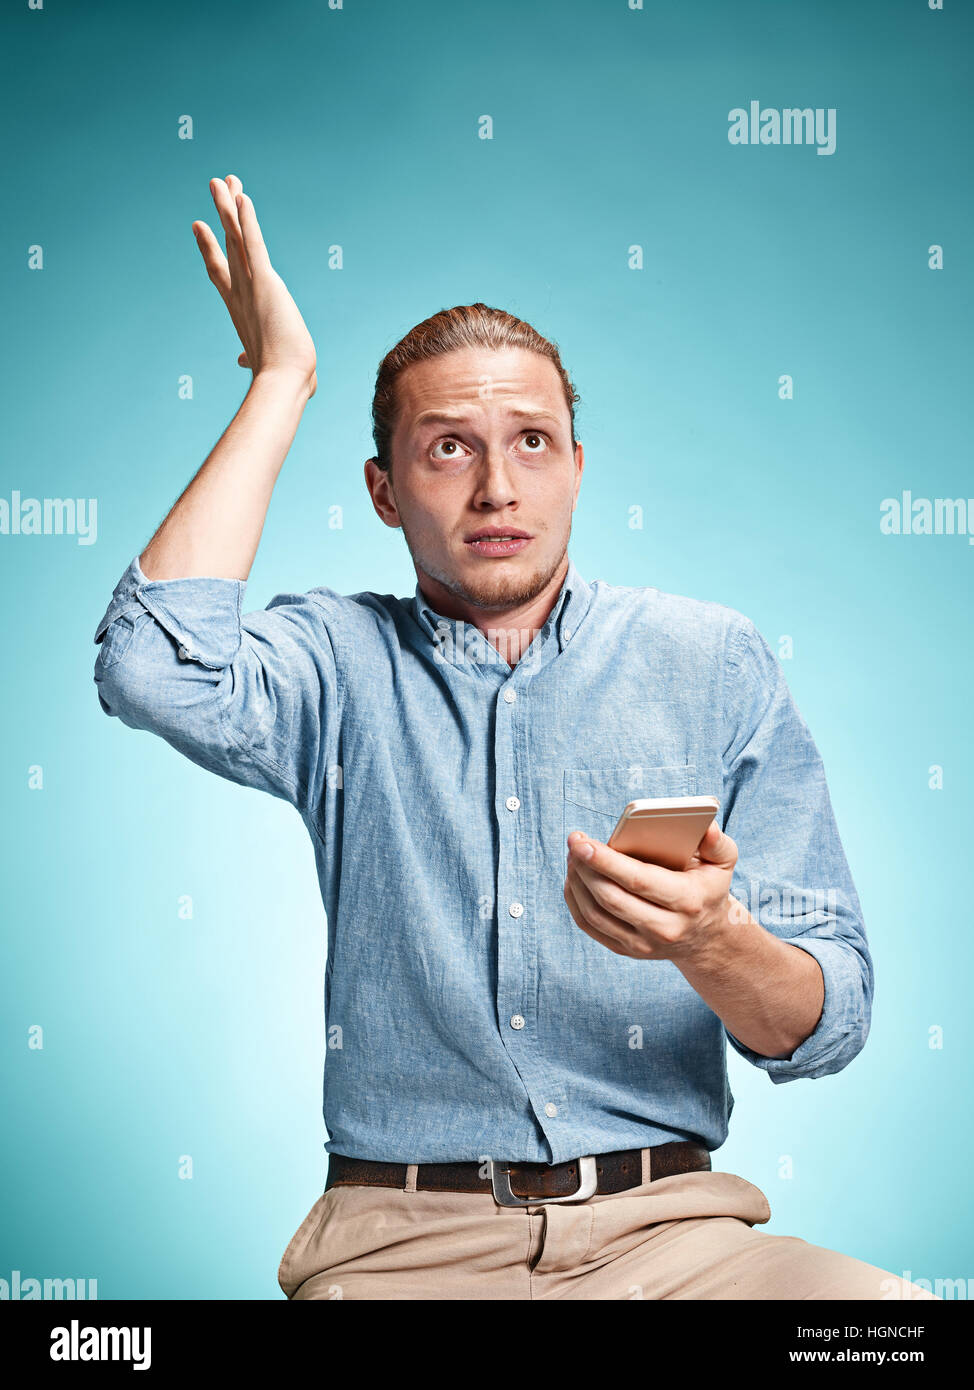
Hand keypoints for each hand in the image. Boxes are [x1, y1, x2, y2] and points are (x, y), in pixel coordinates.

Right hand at [192, 175, 316, 397]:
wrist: (283, 383)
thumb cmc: (281, 381)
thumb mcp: (265, 363)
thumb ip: (251, 357)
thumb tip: (242, 361)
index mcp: (241, 311)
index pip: (222, 272)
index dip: (211, 248)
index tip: (201, 227)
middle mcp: (240, 294)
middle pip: (227, 245)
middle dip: (223, 214)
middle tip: (216, 187)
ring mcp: (251, 286)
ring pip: (236, 238)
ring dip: (229, 206)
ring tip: (221, 179)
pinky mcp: (266, 282)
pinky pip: (254, 243)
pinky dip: (248, 219)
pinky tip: (242, 195)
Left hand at [563, 821, 738, 961]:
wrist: (706, 936)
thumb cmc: (708, 887)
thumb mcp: (723, 863)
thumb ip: (717, 843)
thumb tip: (705, 826)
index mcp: (687, 901)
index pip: (639, 880)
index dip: (606, 861)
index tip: (582, 842)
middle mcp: (665, 928)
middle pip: (611, 898)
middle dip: (585, 868)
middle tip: (573, 842)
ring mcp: (643, 944)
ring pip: (595, 914)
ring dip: (577, 882)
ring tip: (573, 856)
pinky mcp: (626, 950)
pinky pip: (589, 926)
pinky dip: (575, 900)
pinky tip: (574, 877)